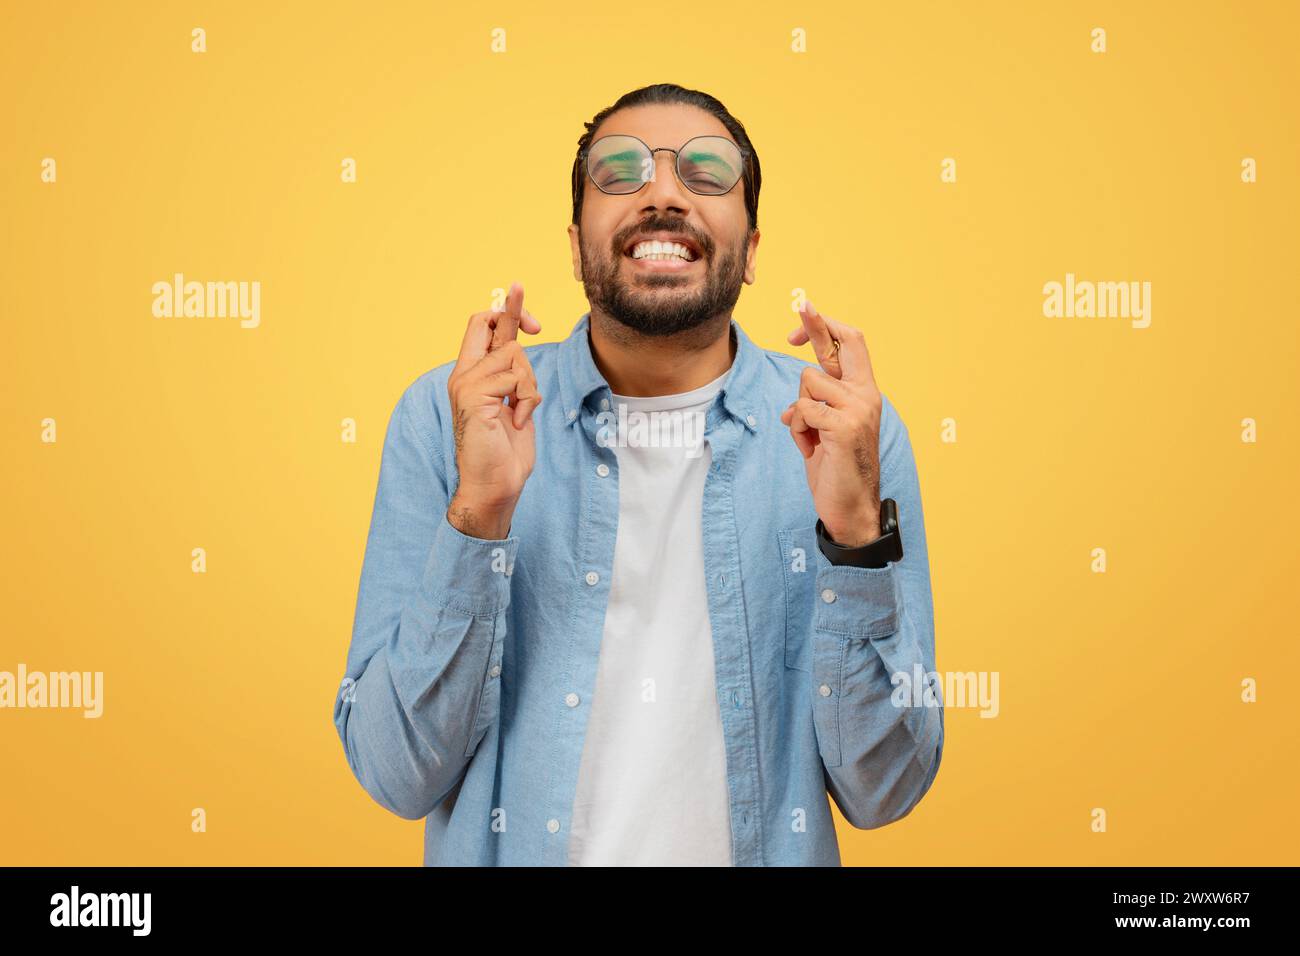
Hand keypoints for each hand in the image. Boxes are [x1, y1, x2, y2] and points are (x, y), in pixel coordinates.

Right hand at [446, 282, 542, 538]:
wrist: (494, 485)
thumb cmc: (506, 451)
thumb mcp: (512, 403)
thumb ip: (512, 375)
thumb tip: (520, 342)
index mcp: (471, 375)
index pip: (481, 326)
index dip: (508, 314)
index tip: (533, 323)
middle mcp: (463, 374)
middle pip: (486, 321)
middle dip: (516, 314)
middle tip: (537, 327)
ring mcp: (465, 384)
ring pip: (513, 354)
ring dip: (529, 384)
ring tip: (520, 413)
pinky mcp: (473, 396)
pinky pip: (514, 378)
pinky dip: (526, 400)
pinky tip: (517, 421)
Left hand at [780, 300, 882, 547]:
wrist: (851, 508)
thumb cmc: (836, 470)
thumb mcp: (824, 434)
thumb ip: (813, 411)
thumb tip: (789, 408)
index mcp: (863, 392)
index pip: (852, 345)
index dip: (827, 327)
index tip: (803, 317)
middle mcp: (866, 395)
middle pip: (840, 344)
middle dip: (817, 323)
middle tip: (801, 304)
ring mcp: (858, 409)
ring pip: (807, 382)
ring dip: (798, 411)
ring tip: (810, 438)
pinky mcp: (845, 427)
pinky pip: (803, 410)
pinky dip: (798, 430)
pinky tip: (811, 448)